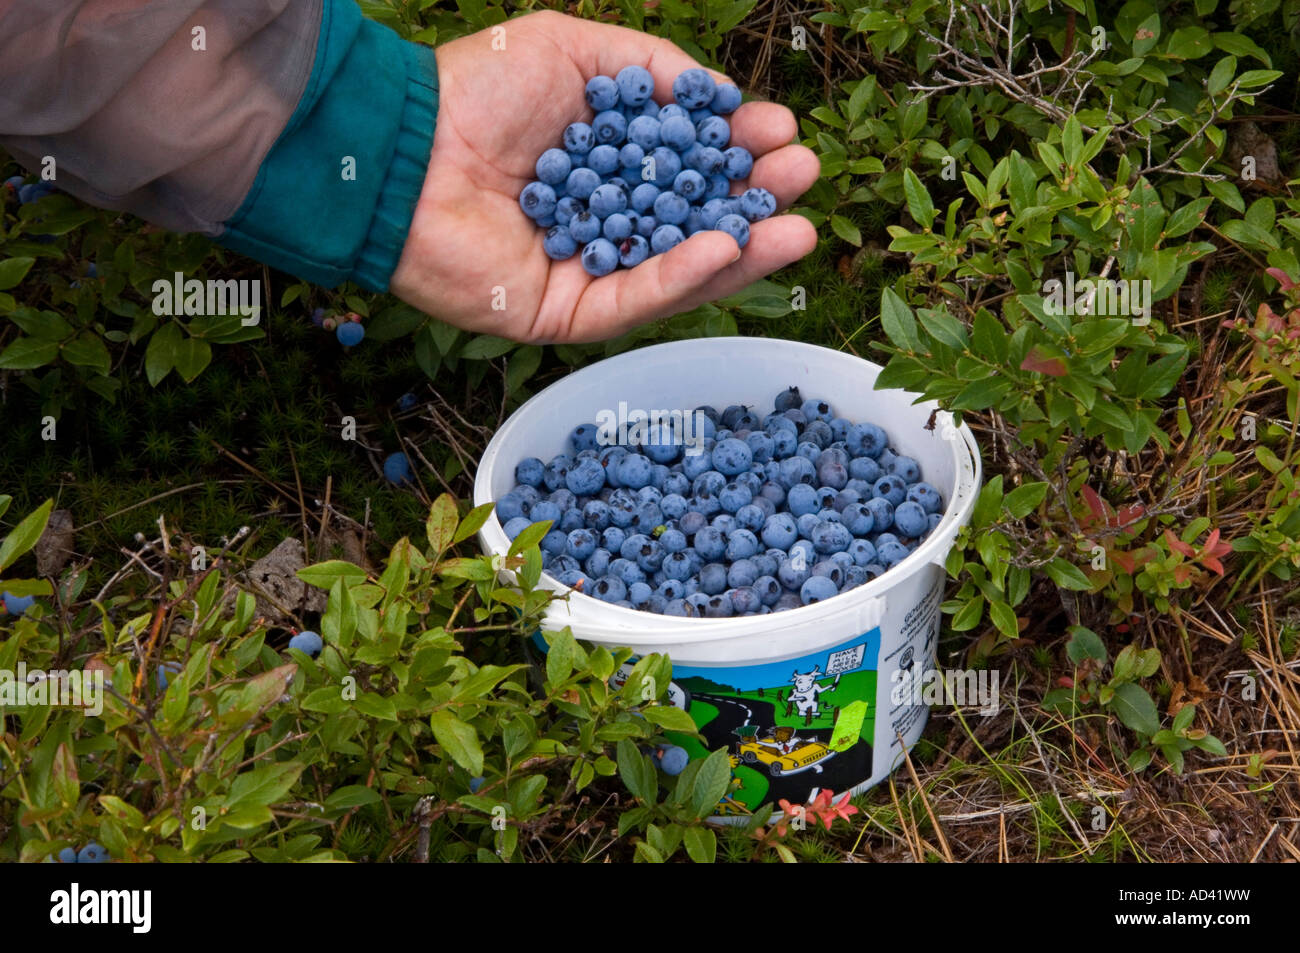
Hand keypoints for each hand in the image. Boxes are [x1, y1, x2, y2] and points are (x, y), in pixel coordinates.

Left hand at [388, 10, 819, 343]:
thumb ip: (649, 71)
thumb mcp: (574, 51)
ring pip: (678, 270)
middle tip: (803, 177)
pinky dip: (681, 277)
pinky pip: (634, 299)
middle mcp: (606, 219)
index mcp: (608, 162)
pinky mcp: (567, 313)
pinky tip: (726, 247)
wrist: (403, 148)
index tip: (782, 131)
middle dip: (754, 200)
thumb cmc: (476, 91)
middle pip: (695, 220)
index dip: (737, 149)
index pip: (689, 164)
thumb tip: (716, 98)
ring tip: (798, 227)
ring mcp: (589, 270)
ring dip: (742, 251)